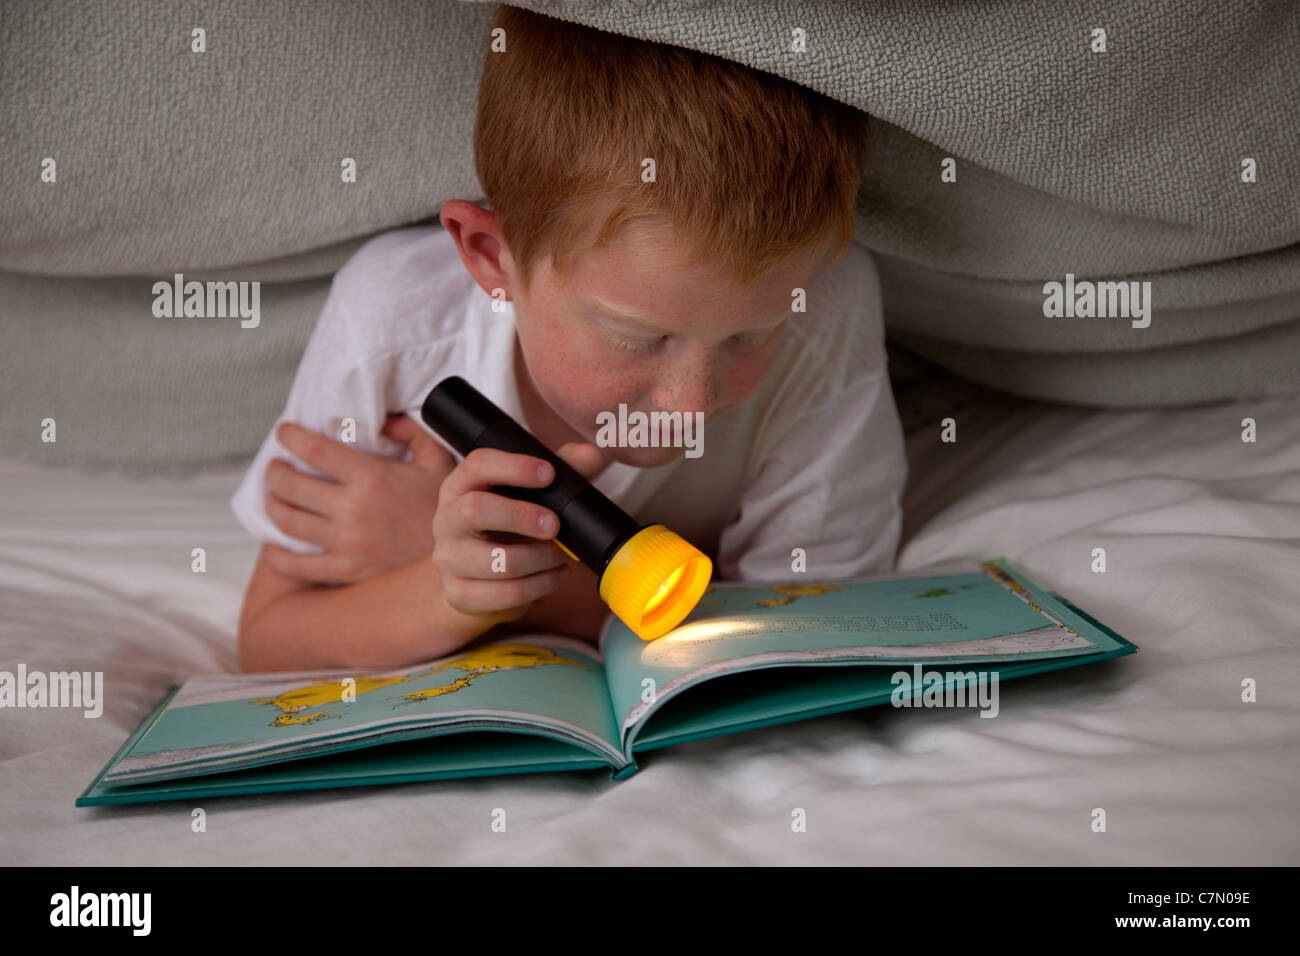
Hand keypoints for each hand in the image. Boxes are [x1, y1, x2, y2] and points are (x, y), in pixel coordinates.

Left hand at [262, 415, 454, 583]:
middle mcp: (352, 509)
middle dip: (275, 472)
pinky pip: (298, 565)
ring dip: (273, 505)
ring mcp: (346, 543)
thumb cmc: (447, 507)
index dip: (290, 437)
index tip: (283, 432)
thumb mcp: (438, 461)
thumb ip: (411, 433)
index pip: (314, 450)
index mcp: (371, 477)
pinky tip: (272, 547)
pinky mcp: (347, 571)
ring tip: (274, 498)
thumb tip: (384, 419)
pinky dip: (278, 556)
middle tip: (274, 467)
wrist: (463, 556)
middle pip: (291, 485)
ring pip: (288, 521)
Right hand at [432, 441, 608, 626]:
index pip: (477, 465)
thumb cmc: (507, 525)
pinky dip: (541, 585)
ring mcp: (449, 559)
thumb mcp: (531, 493)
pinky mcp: (459, 594)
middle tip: (555, 525)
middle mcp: (447, 519)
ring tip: (563, 555)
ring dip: (541, 558)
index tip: (548, 474)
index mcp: (461, 485)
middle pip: (475, 510)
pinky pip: (506, 594)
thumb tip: (593, 455)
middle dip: (522, 516)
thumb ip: (562, 469)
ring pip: (497, 561)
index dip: (514, 467)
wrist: (480, 579)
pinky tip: (556, 575)